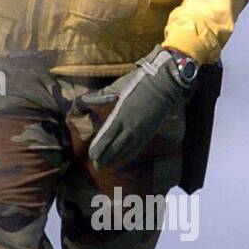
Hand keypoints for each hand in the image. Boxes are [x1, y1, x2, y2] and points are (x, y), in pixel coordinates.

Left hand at [86, 47, 190, 170]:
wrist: (163, 83)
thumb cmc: (138, 82)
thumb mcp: (116, 87)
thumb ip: (100, 96)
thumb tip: (84, 99)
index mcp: (119, 116)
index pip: (106, 138)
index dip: (98, 149)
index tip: (91, 155)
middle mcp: (129, 128)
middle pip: (114, 149)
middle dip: (105, 158)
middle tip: (97, 165)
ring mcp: (141, 131)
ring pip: (126, 151)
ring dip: (116, 159)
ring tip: (107, 166)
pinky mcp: (150, 132)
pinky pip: (138, 148)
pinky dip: (129, 155)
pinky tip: (124, 159)